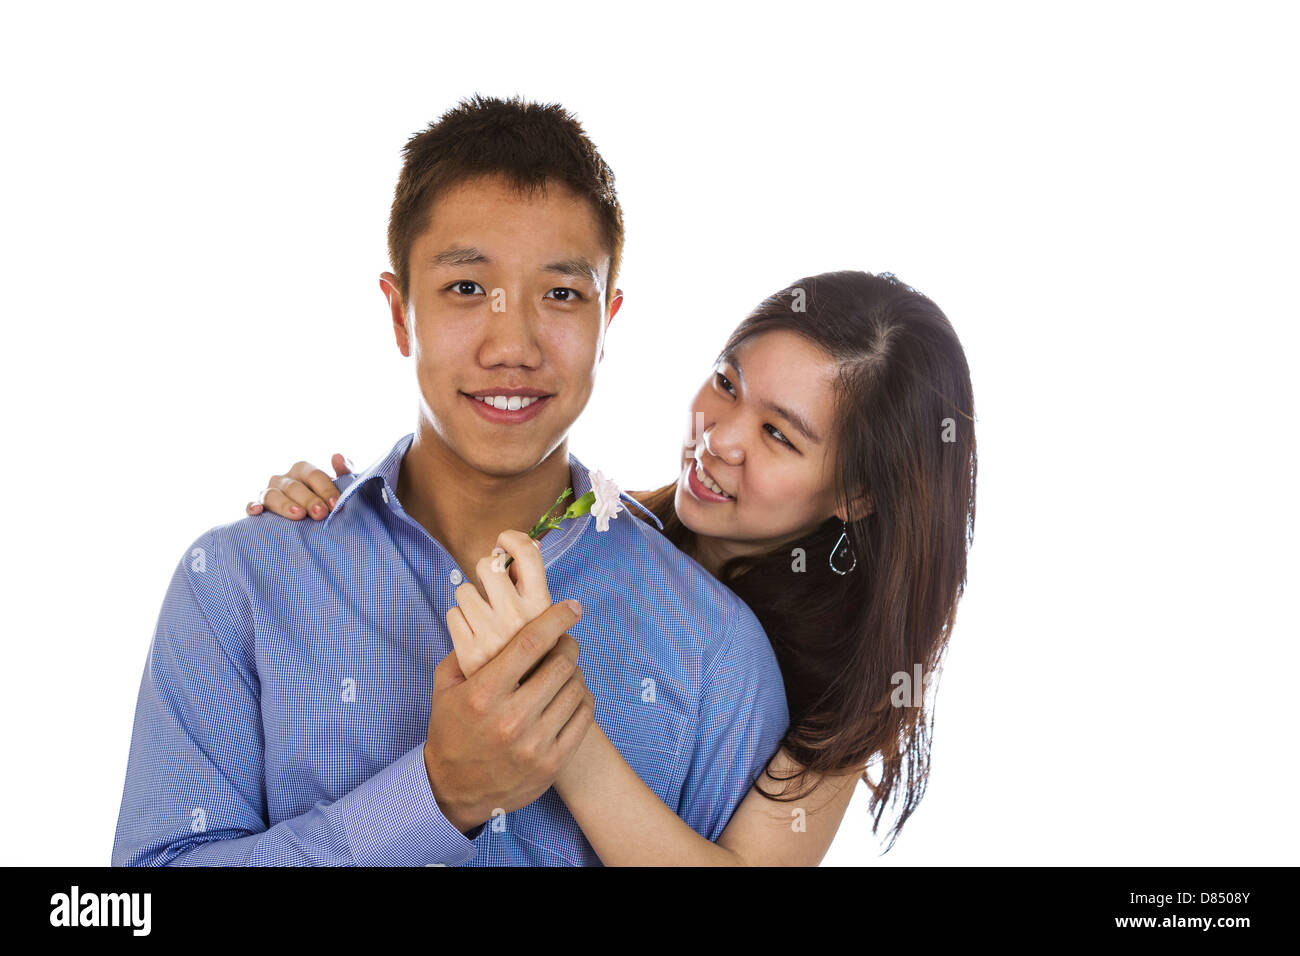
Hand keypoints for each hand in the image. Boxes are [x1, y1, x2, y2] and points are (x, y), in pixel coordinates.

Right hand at [246, 454, 351, 519]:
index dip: (325, 489)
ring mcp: (269, 491)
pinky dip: (252, 506)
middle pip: (294, 487)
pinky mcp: (259, 506)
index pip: (313, 475)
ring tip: (298, 515)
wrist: (312, 518)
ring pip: (272, 495)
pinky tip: (257, 511)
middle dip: (309, 500)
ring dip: (285, 505)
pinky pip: (252, 504)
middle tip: (321, 514)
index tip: (335, 505)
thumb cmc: (326, 500)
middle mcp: (284, 479)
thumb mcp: (339, 486)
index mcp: (303, 470)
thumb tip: (337, 456)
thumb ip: (343, 472)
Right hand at [423, 599, 593, 833]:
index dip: (556, 619)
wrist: (453, 790)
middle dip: (568, 646)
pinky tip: (572, 696)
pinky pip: (583, 719)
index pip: (530, 644)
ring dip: (575, 673)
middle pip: (560, 665)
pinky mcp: (551, 763)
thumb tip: (490, 618)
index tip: (571, 607)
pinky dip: (583, 700)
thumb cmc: (451, 732)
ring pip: (576, 690)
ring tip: (565, 672)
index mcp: (484, 694)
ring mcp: (534, 744)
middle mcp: (511, 718)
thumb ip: (466, 651)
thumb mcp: (445, 688)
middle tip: (565, 644)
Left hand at [447, 530, 550, 676]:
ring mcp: (493, 635)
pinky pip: (452, 614)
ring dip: (469, 600)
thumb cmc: (532, 651)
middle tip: (490, 587)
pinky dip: (459, 622)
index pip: (527, 552)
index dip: (511, 538)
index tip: (503, 541)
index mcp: (542, 605)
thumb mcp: (543, 616)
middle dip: (484, 570)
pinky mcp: (469, 652)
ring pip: (464, 590)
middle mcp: (518, 617)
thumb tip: (526, 541)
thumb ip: (532, 582)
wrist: (522, 702)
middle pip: (487, 565)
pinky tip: (472, 635)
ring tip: (481, 618)